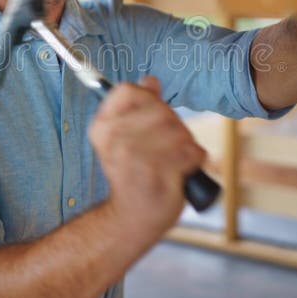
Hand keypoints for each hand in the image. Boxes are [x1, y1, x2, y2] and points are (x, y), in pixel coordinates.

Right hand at [89, 76, 205, 241]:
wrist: (131, 218)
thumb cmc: (133, 175)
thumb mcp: (126, 138)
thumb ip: (140, 106)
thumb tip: (150, 79)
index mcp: (102, 128)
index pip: (129, 90)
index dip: (148, 101)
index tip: (150, 119)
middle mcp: (114, 140)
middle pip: (161, 109)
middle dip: (173, 126)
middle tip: (168, 147)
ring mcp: (135, 158)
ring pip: (179, 131)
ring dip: (185, 145)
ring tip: (174, 160)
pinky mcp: (159, 175)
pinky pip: (191, 152)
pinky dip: (195, 160)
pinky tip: (182, 171)